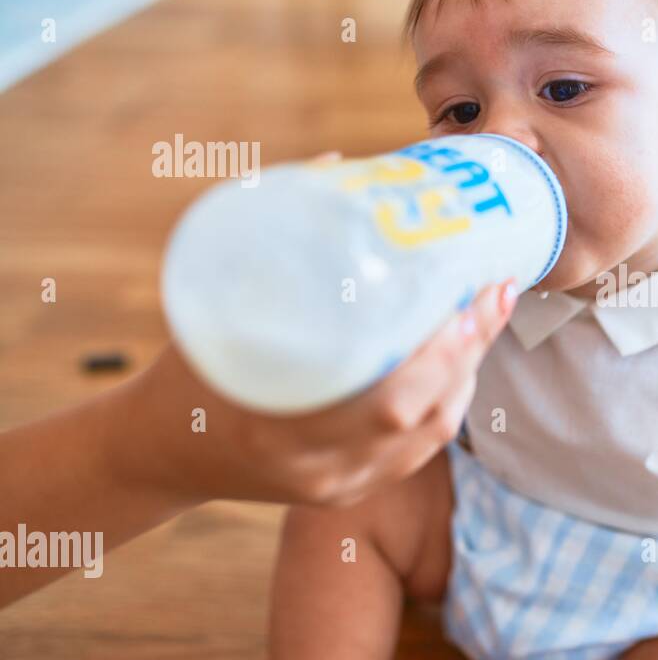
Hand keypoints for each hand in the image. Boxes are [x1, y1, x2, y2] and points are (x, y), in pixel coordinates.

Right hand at [107, 279, 516, 507]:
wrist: (162, 451)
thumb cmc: (188, 371)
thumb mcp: (216, 307)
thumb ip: (275, 239)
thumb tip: (339, 170)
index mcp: (275, 425)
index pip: (385, 397)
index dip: (441, 349)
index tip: (470, 292)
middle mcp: (314, 465)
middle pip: (419, 414)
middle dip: (469, 349)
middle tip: (494, 291)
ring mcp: (338, 483)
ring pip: (428, 435)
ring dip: (467, 372)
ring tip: (489, 315)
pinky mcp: (352, 489)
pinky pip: (418, 451)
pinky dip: (448, 402)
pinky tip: (466, 363)